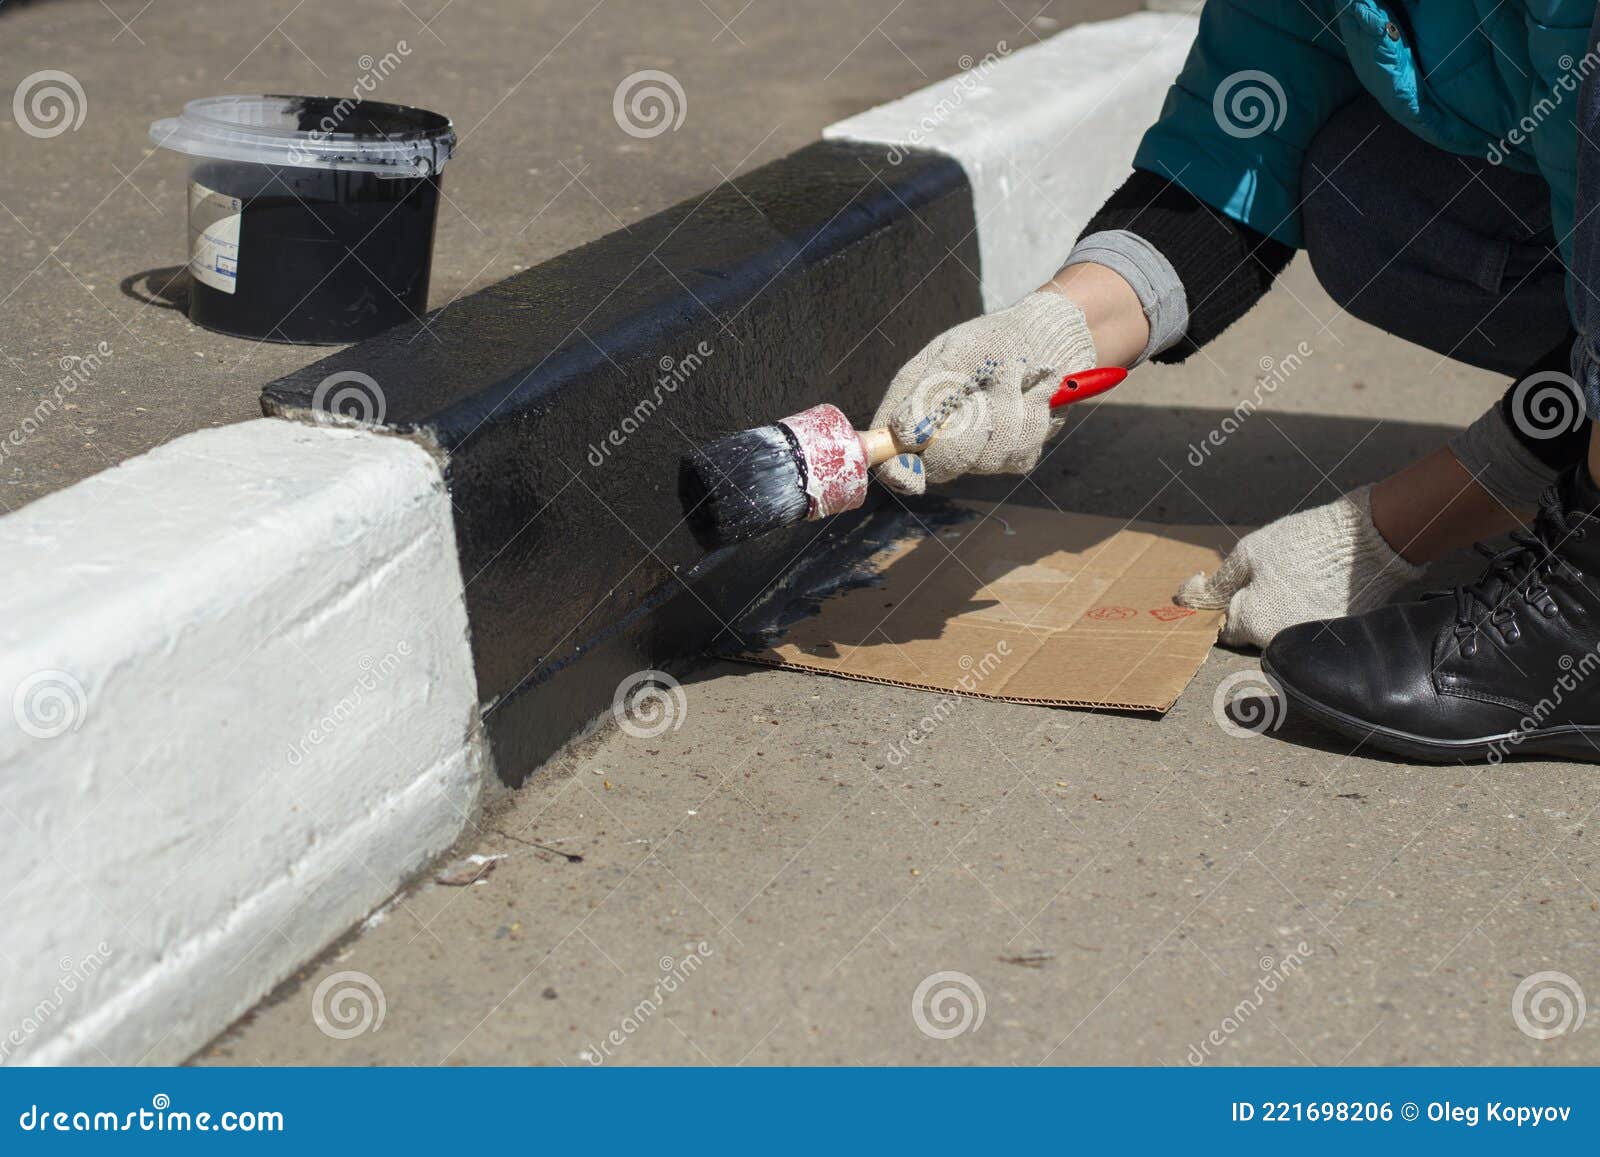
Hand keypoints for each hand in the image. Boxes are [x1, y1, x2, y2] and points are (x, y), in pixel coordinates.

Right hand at [870, 290, 1097, 495]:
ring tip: (1016, 383)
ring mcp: (977, 447)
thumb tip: (903, 435)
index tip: (912, 476)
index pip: (891, 452)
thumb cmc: (996, 339)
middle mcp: (941, 432)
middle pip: (940, 466)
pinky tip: (1032, 398)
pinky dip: (1030, 423)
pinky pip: (1018, 455)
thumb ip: (930, 395)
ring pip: (986, 460)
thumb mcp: (959, 355)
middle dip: (967, 431)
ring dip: (1008, 417)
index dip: (897, 470)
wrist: (1048, 339)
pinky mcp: (1011, 453)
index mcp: (914, 403)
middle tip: (984, 396)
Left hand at [1176, 485, 1424, 647]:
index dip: (1221, 603)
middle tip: (1264, 571)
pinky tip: (1313, 582)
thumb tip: (1185, 600)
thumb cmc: (1301, 544)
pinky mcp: (1334, 635)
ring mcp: (1310, 642)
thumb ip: (1217, 584)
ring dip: (1276, 606)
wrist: (1366, 541)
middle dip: (1250, 603)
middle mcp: (1279, 643)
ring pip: (1278, 628)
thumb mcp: (1247, 554)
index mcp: (1253, 625)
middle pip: (1252, 629)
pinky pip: (1307, 625)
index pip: (1224, 628)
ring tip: (1292, 574)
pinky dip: (1304, 607)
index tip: (1226, 579)